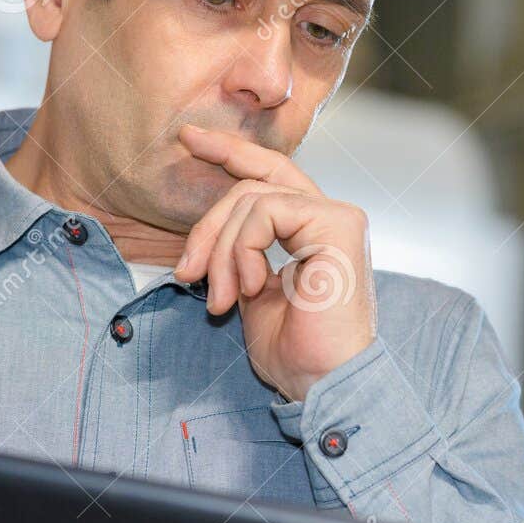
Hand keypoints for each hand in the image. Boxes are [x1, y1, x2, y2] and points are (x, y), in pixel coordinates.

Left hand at [173, 125, 377, 402]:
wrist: (325, 384)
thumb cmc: (296, 353)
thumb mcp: (253, 295)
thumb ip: (240, 257)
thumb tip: (202, 246)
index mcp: (314, 230)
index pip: (270, 174)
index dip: (230, 151)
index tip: (189, 138)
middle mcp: (332, 215)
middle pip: (253, 182)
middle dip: (208, 223)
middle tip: (185, 271)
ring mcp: (338, 216)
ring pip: (252, 197)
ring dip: (221, 250)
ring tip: (219, 298)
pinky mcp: (337, 224)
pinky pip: (265, 211)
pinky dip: (242, 249)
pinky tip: (250, 288)